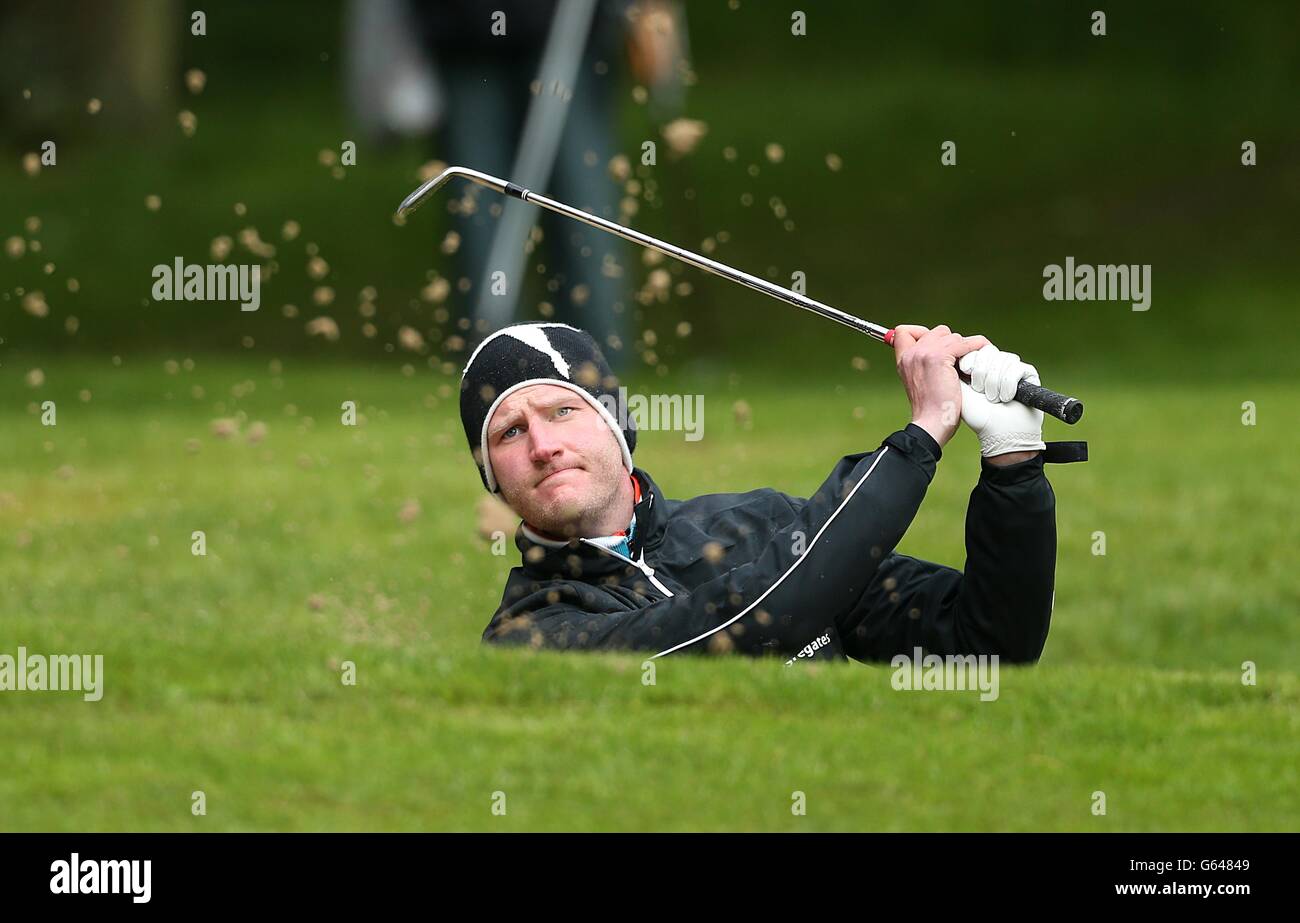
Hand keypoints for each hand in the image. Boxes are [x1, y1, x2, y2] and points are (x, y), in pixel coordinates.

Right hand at [892, 324, 989, 446]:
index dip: (922, 332)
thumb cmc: (930, 410)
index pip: (904, 331)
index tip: (937, 344)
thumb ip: (923, 366)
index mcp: (903, 360)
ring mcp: (924, 354)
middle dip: (951, 343)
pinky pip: (964, 343)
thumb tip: (945, 354)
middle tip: (959, 360)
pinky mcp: (939, 358)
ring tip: (968, 365)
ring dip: (964, 348)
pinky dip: (976, 347)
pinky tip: (981, 354)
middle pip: (936, 331)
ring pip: (952, 336)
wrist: (931, 423)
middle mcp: (911, 353)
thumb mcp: (919, 383)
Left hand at [957, 344, 1046, 458]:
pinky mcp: (1029, 374)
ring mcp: (1013, 368)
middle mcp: (997, 365)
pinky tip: (1006, 398)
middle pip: (988, 351)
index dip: (970, 360)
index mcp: (981, 366)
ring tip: (993, 399)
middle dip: (981, 374)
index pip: (976, 348)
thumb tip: (957, 348)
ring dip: (993, 384)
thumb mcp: (960, 388)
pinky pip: (1015, 368)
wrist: (999, 434)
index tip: (965, 372)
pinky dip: (1007, 386)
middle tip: (981, 393)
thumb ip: (956, 367)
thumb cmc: (979, 416)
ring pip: (1001, 359)